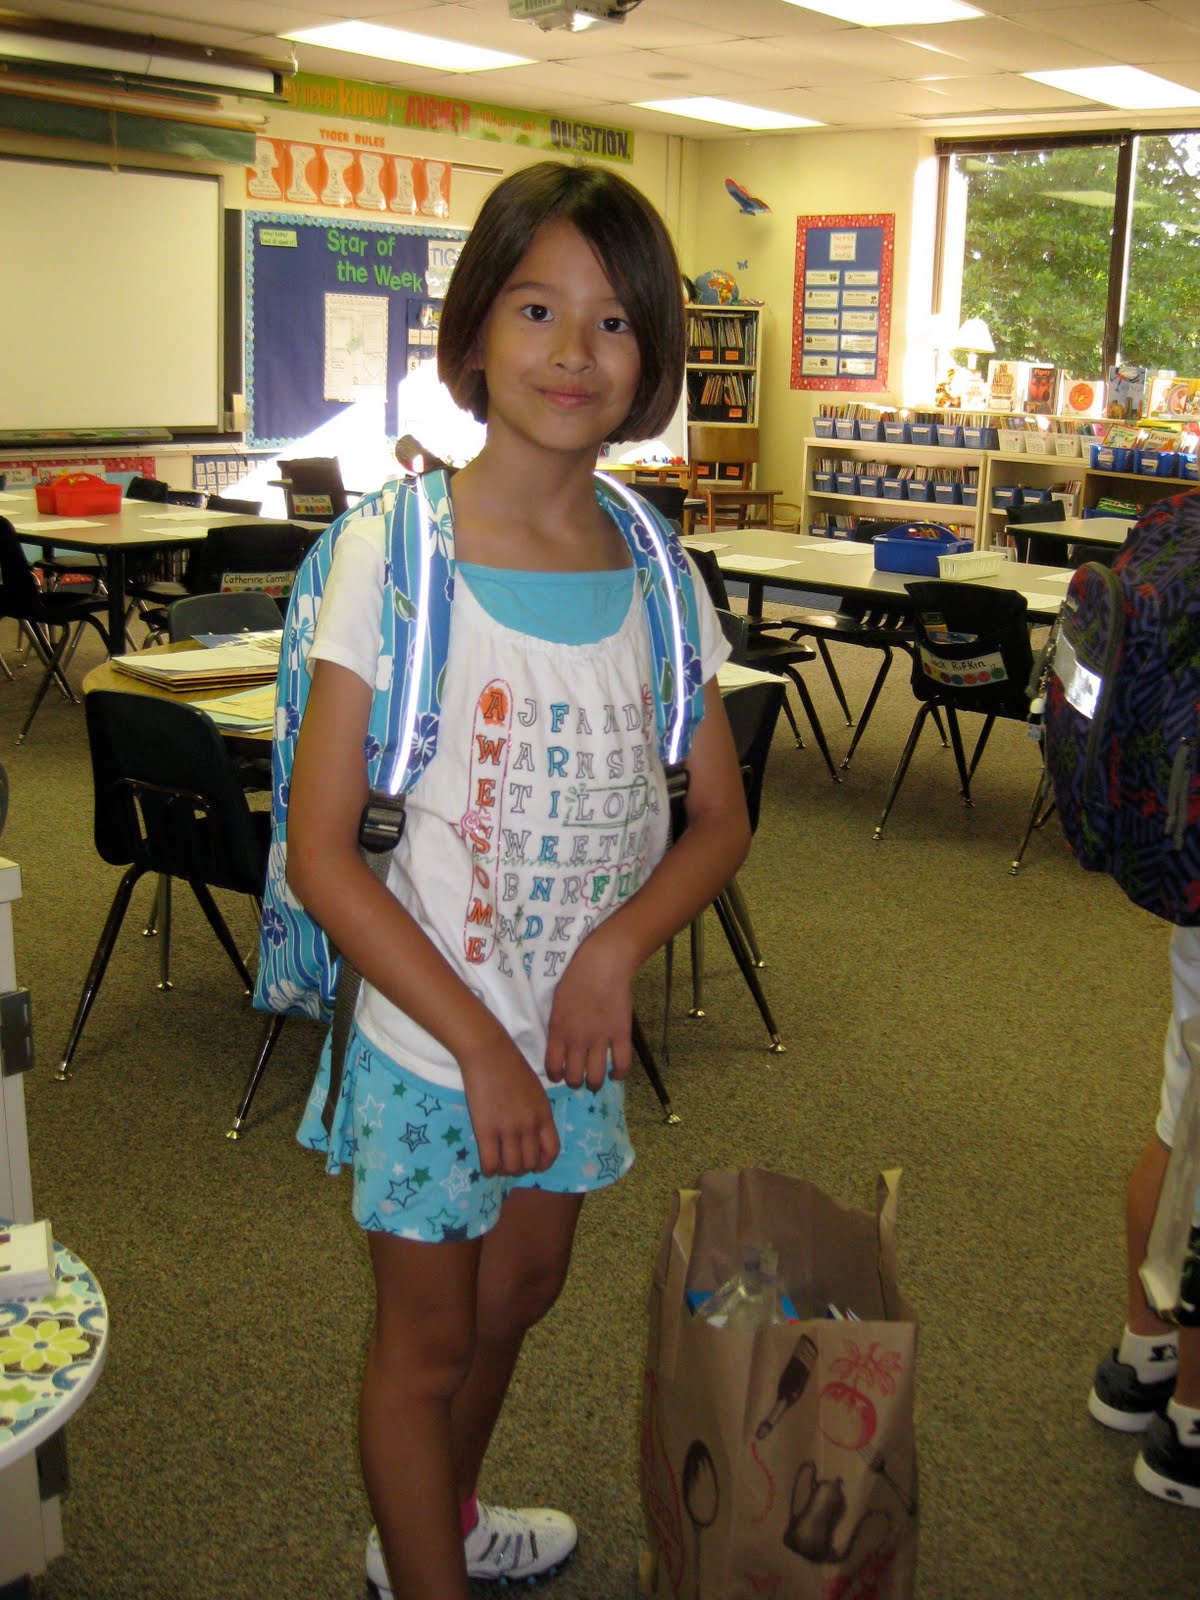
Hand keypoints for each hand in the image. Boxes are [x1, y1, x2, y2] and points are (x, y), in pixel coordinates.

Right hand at [460, 1038, 558, 1178]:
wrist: (488, 1053)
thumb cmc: (511, 1066)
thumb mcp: (536, 1090)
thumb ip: (538, 1113)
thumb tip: (534, 1135)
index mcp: (544, 1114)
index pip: (552, 1151)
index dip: (544, 1163)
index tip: (535, 1164)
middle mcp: (529, 1125)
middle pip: (531, 1162)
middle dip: (522, 1168)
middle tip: (512, 1163)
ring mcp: (508, 1129)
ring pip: (512, 1167)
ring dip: (506, 1170)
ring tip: (499, 1164)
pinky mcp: (486, 1130)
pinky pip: (490, 1163)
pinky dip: (489, 1169)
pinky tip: (487, 1165)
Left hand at [544, 927, 636, 1090]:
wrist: (603, 962)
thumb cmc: (576, 975)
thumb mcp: (556, 1002)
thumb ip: (557, 1025)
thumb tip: (559, 1043)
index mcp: (558, 1031)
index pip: (553, 1067)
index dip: (556, 1076)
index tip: (559, 1074)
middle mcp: (577, 1040)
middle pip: (573, 1078)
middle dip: (574, 1082)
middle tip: (578, 1077)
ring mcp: (600, 1039)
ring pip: (595, 1078)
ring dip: (594, 1083)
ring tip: (595, 1080)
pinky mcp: (621, 1035)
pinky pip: (622, 1065)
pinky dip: (619, 1074)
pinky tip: (615, 1072)